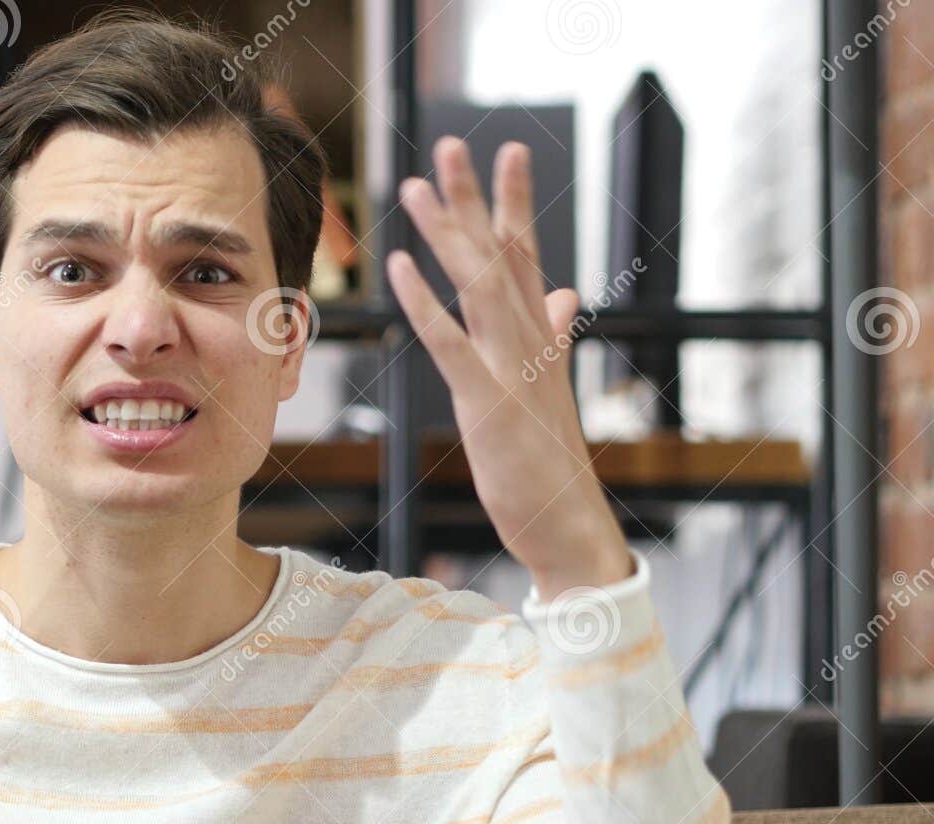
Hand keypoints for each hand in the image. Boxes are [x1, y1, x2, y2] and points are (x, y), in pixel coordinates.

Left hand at [385, 136, 630, 598]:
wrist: (573, 528)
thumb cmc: (552, 465)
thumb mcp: (549, 391)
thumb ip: (553, 336)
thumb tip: (564, 293)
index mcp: (541, 339)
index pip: (527, 257)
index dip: (514, 203)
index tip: (507, 152)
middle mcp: (530, 343)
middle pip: (501, 255)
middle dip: (475, 198)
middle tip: (450, 144)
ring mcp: (512, 370)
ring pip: (479, 286)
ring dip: (447, 234)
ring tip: (417, 188)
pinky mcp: (490, 404)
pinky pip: (453, 345)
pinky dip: (426, 303)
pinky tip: (401, 268)